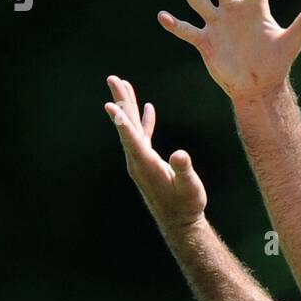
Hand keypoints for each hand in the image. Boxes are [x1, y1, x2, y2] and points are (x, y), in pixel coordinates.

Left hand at [104, 77, 206, 233]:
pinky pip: (142, 136)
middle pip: (126, 126)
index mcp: (146, 165)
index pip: (132, 139)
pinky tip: (147, 108)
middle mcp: (138, 160)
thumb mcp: (189, 188)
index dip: (122, 122)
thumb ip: (183, 170)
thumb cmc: (186, 205)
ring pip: (132, 127)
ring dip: (128, 105)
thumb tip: (180, 154)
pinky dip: (143, 120)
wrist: (180, 221)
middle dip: (121, 101)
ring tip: (123, 85)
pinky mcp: (148, 161)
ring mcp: (141, 160)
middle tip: (112, 79)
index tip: (110, 105)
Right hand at [158, 0, 300, 102]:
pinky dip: (176, 24)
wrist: (258, 86)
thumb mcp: (290, 43)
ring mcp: (217, 25)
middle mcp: (233, 11)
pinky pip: (188, 30)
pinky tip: (163, 15)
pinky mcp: (206, 42)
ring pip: (198, 0)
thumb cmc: (276, 63)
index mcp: (254, 9)